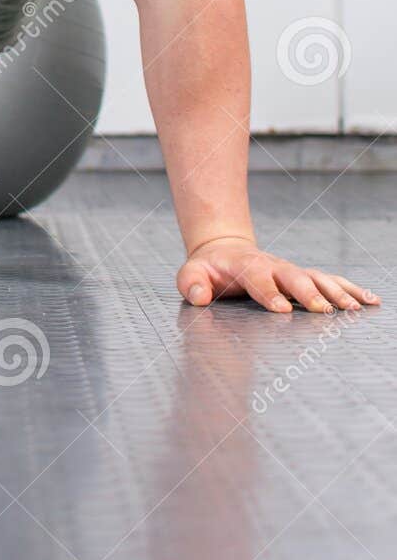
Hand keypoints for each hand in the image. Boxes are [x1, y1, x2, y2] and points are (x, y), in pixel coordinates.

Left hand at [177, 234, 379, 313]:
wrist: (224, 249)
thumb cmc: (208, 268)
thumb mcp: (190, 273)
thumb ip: (191, 283)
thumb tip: (199, 295)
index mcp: (246, 266)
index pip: (258, 280)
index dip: (269, 293)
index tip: (282, 309)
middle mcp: (273, 266)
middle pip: (294, 278)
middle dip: (310, 293)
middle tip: (325, 311)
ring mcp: (290, 270)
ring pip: (317, 278)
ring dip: (336, 292)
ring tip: (355, 308)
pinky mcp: (303, 277)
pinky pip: (329, 281)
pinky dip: (350, 289)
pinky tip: (369, 300)